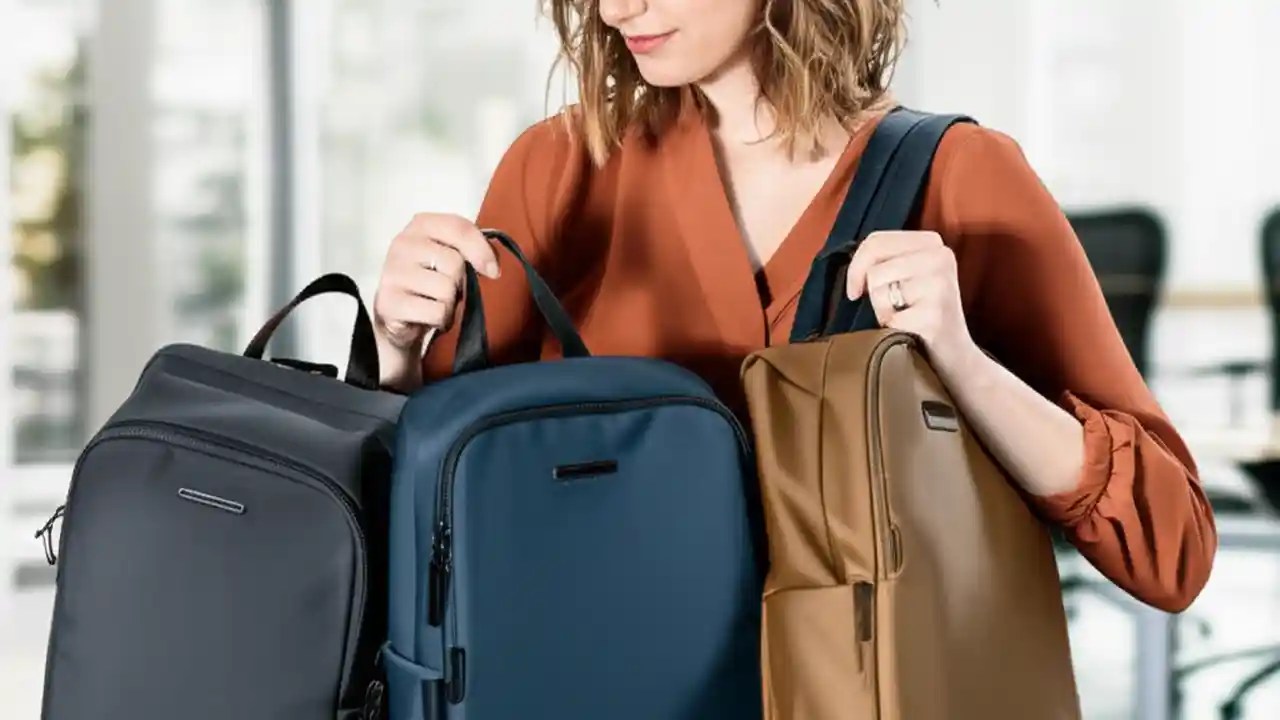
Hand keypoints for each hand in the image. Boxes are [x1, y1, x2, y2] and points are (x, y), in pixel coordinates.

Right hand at [372, 213, 500, 387]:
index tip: (493, 270)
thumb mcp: (452, 258)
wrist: (398, 314)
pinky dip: (440, 319)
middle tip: (447, 289)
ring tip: (435, 302)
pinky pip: (437, 312)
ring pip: (446, 290)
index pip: (459, 227)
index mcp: (421, 225)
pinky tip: (427, 316)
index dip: (482, 249)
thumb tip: (492, 267)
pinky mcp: (390, 301)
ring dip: (450, 304)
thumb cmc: (431, 281)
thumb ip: (473, 251)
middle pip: (455, 263)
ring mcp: (393, 272)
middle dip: (460, 283)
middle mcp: (403, 243)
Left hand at [845, 230, 977, 371]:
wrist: (954, 352)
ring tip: (905, 317)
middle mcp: (940, 257)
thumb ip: (885, 259)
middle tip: (887, 307)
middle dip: (871, 292)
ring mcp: (940, 285)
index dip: (856, 266)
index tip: (855, 289)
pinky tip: (911, 331)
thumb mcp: (908, 274)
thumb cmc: (923, 312)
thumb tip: (854, 264)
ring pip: (878, 290)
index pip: (876, 240)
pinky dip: (892, 329)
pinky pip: (888, 317)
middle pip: (874, 268)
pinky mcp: (934, 314)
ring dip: (883, 311)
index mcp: (932, 243)